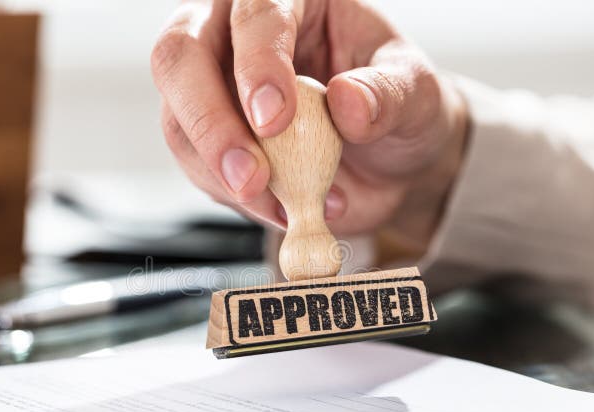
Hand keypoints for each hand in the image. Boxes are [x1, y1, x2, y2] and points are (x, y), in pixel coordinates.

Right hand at [151, 0, 468, 254]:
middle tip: (250, 178)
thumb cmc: (399, 108)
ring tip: (281, 205)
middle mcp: (237, 34)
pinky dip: (236, 199)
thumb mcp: (417, 94)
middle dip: (210, 122)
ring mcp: (216, 88)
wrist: (389, 161)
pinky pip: (199, 169)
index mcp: (294, 0)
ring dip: (220, 174)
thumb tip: (348, 102)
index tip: (275, 121)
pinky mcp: (210, 140)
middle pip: (181, 58)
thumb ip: (389, 94)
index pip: (255, 15)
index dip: (258, 65)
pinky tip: (283, 209)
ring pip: (177, 122)